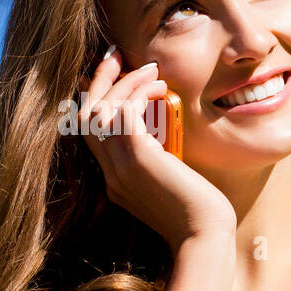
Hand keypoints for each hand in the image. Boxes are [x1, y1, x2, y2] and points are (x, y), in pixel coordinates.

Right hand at [77, 46, 236, 251]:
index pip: (90, 132)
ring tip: (151, 70)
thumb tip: (164, 135)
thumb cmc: (198, 214)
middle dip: (99, 80)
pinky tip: (160, 86)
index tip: (112, 74)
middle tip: (114, 54)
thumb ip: (159, 162)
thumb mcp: (171, 184)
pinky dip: (139, 92)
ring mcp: (120, 167)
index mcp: (115, 180)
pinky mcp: (139, 158)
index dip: (96, 99)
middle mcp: (111, 173)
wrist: (203, 237)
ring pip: (102, 110)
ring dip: (125, 82)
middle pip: (86, 116)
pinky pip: (125, 113)